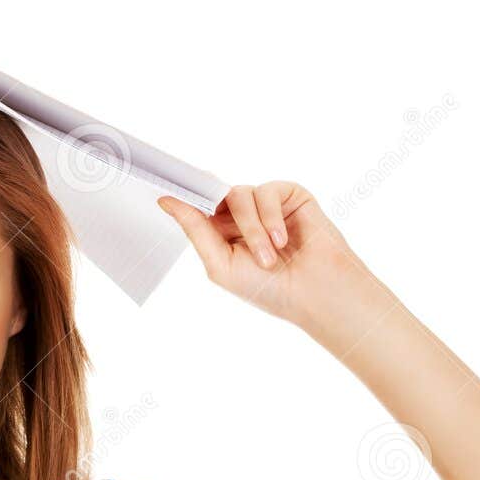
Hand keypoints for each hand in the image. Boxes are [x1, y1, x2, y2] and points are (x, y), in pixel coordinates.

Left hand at [157, 181, 366, 325]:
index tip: (162, 185)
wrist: (317, 294)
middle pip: (215, 193)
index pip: (197, 205)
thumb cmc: (268, 289)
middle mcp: (241, 215)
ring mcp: (265, 204)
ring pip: (240, 194)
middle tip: (213, 214)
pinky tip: (282, 240)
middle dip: (212, 203)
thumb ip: (195, 229)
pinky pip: (267, 191)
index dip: (183, 193)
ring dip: (252, 228)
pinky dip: (270, 217)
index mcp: (220, 232)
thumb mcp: (220, 263)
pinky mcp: (289, 195)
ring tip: (268, 257)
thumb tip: (166, 200)